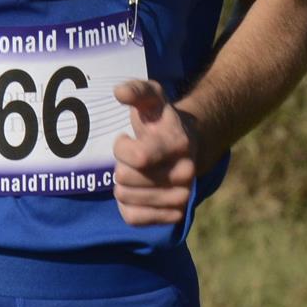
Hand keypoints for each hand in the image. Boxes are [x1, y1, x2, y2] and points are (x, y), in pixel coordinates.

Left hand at [111, 79, 200, 226]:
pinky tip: (136, 190)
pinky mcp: (174, 216)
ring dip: (122, 183)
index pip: (137, 157)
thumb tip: (119, 93)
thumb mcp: (151, 97)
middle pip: (125, 178)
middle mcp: (185, 173)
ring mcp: (182, 197)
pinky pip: (133, 217)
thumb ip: (135, 89)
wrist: (187, 146)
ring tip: (136, 171)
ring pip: (125, 197)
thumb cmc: (160, 120)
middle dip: (120, 164)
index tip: (125, 138)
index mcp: (180, 144)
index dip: (121, 147)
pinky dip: (126, 204)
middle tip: (132, 157)